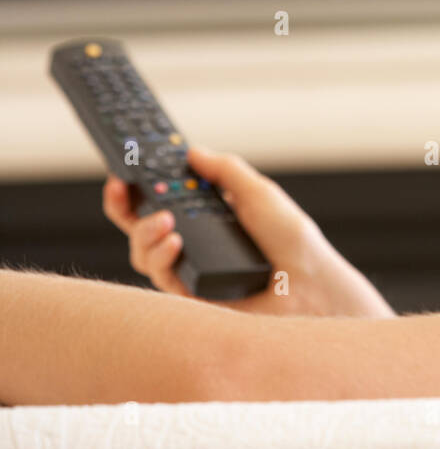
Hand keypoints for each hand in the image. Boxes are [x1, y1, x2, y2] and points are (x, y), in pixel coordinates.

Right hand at [103, 148, 394, 317]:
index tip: (123, 169)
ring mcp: (190, 271)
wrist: (309, 281)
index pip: (160, 200)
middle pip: (139, 226)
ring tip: (166, 221)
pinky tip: (176, 241)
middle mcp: (192, 244)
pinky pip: (159, 278)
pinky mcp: (192, 298)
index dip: (136, 187)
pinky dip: (160, 256)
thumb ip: (224, 170)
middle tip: (121, 187)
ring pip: (142, 253)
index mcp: (206, 217)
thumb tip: (193, 151)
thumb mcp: (257, 191)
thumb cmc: (291, 239)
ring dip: (144, 232)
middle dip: (122, 206)